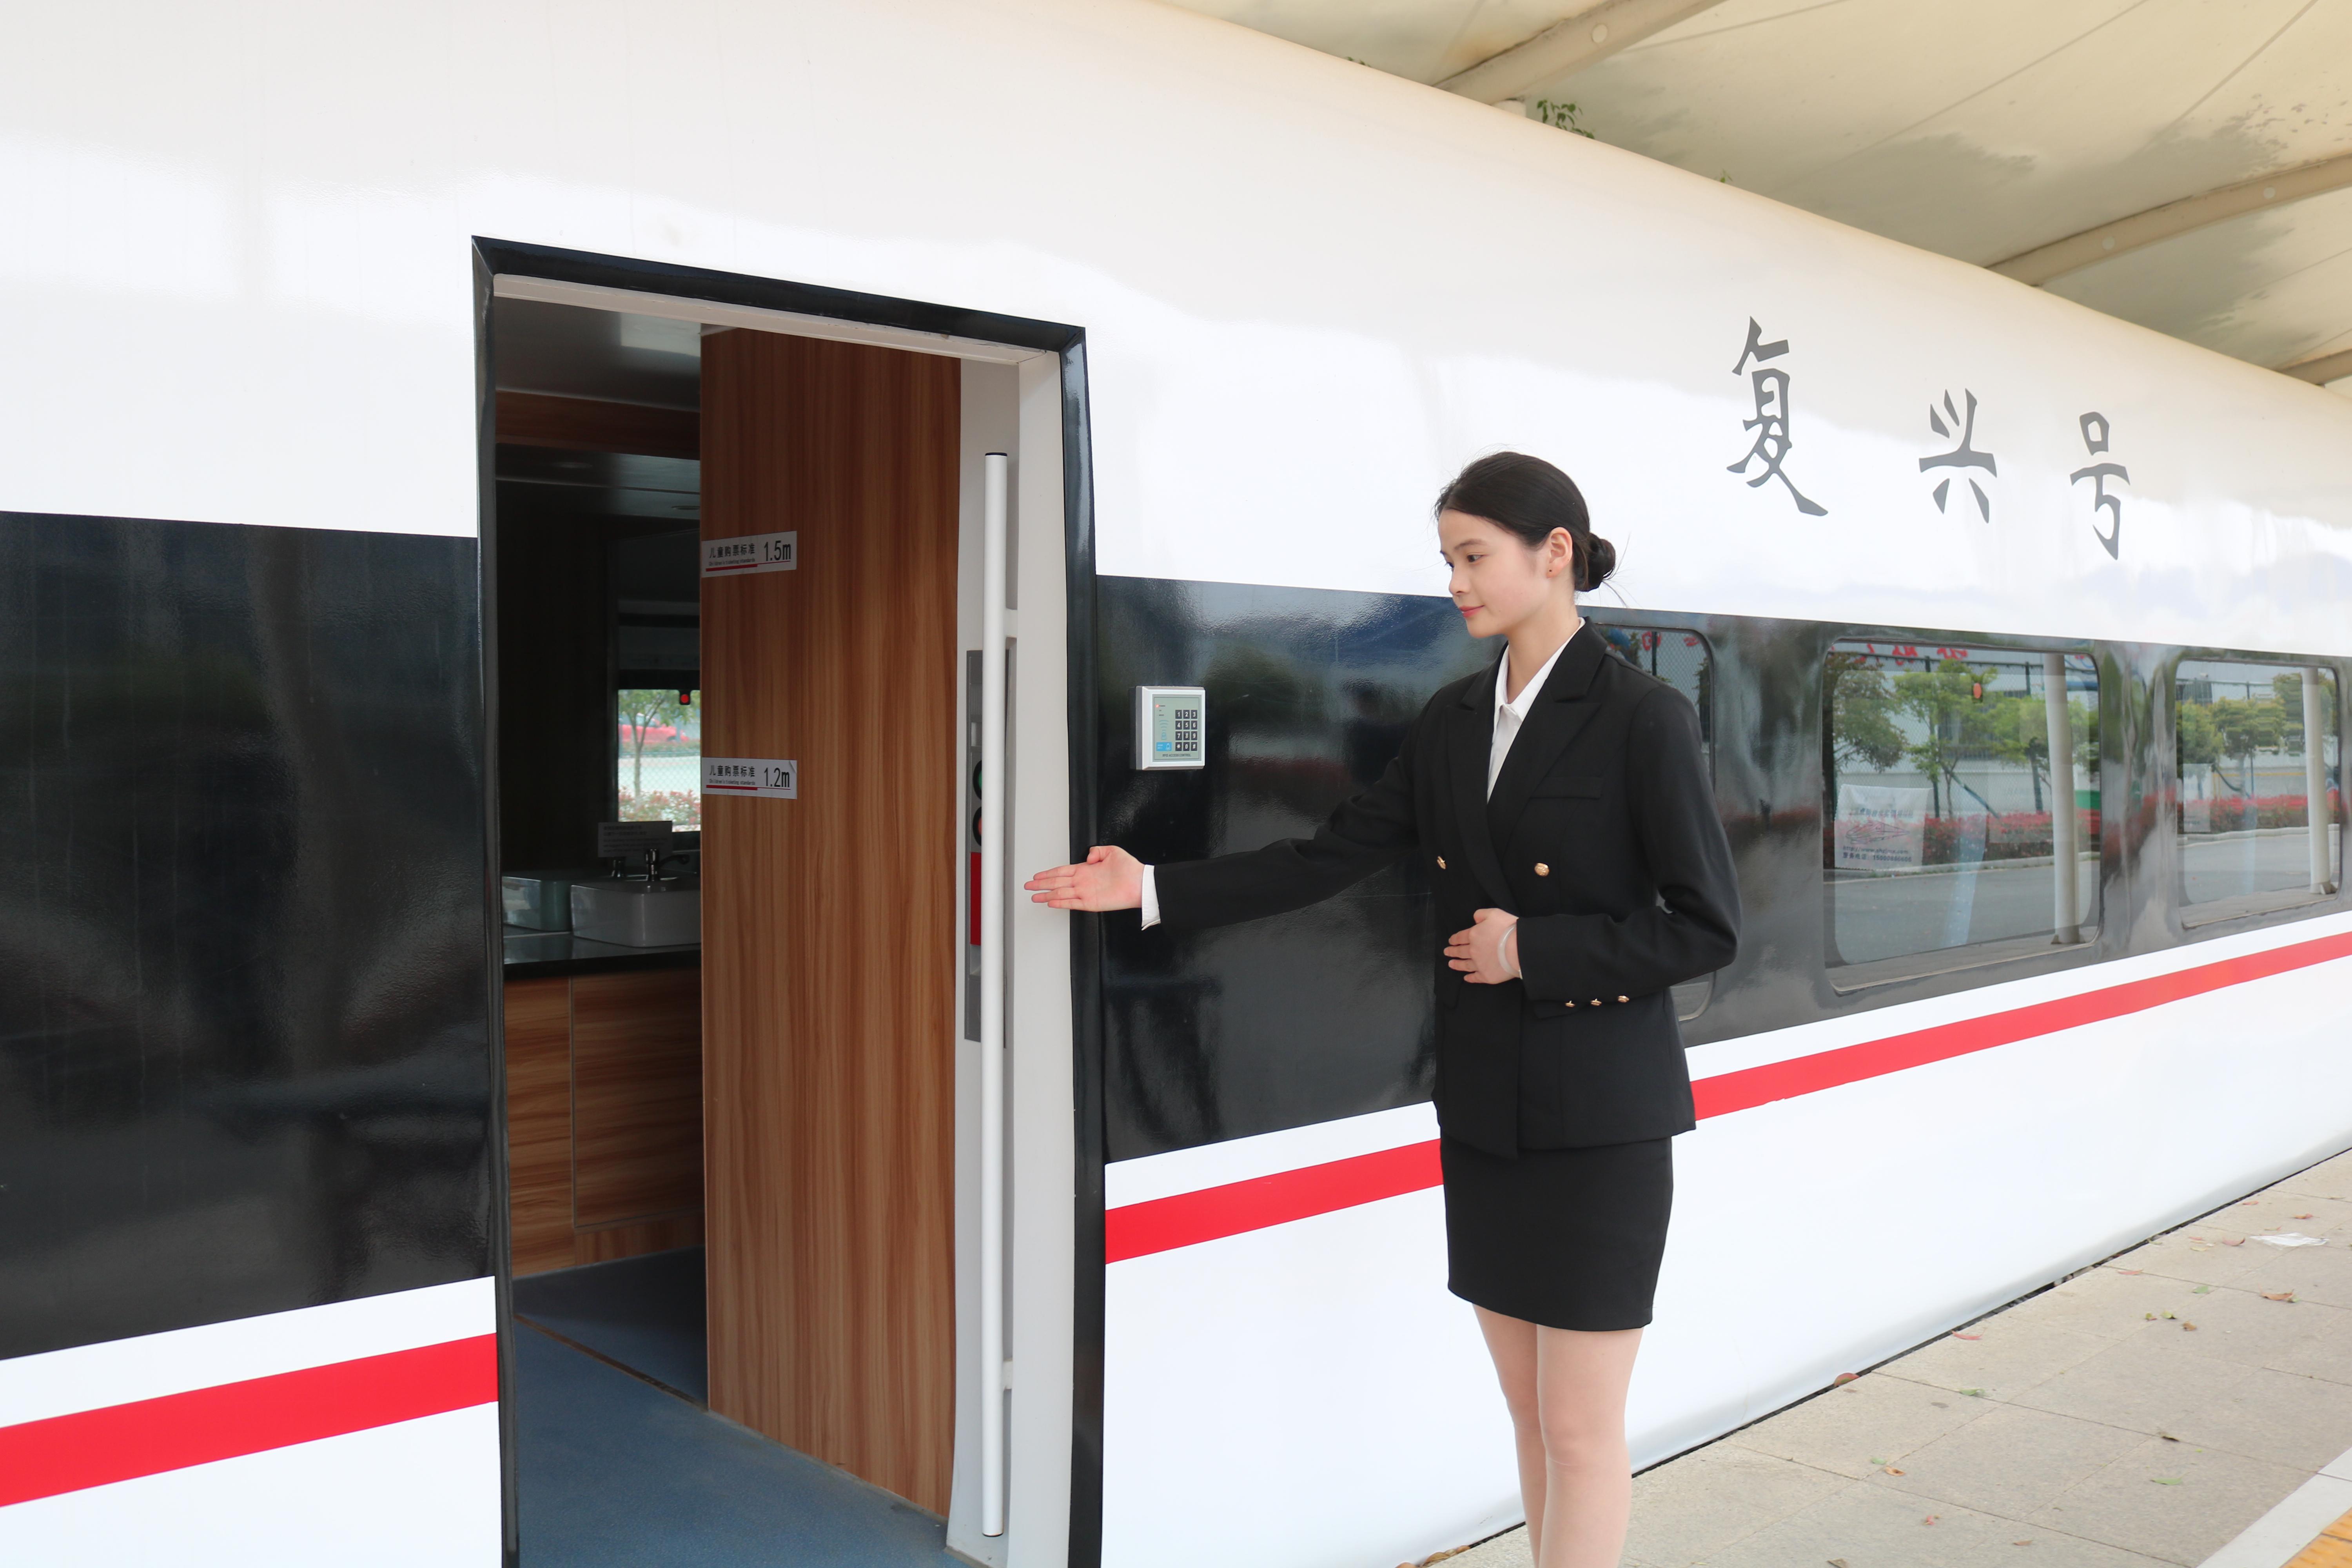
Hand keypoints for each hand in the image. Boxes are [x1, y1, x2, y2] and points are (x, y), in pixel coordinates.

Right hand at [1025, 844, 1143, 910]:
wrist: (1141, 883)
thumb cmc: (1130, 869)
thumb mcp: (1112, 851)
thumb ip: (1097, 851)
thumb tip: (1087, 857)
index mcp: (1086, 870)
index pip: (1062, 872)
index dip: (1048, 873)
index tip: (1037, 875)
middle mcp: (1083, 882)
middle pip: (1057, 883)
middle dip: (1041, 884)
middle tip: (1028, 886)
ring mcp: (1086, 893)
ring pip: (1061, 894)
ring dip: (1046, 895)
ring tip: (1034, 896)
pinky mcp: (1091, 903)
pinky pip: (1072, 903)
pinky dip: (1061, 903)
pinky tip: (1051, 902)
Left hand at [1445, 907, 1520, 984]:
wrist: (1519, 948)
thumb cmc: (1508, 928)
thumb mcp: (1494, 913)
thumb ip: (1481, 915)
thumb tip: (1475, 920)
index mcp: (1473, 935)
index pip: (1460, 937)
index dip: (1454, 939)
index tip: (1450, 941)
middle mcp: (1473, 951)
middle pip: (1460, 951)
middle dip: (1452, 951)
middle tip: (1446, 952)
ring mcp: (1479, 964)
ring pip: (1464, 965)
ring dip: (1457, 964)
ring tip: (1450, 964)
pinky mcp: (1486, 976)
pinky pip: (1475, 978)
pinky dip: (1470, 978)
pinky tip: (1466, 978)